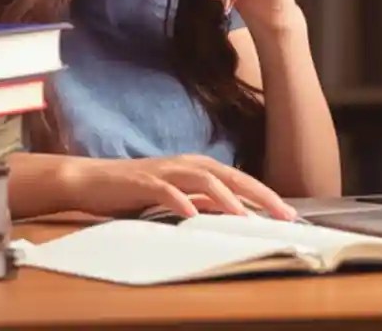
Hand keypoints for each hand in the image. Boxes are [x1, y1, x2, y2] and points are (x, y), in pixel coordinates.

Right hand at [62, 154, 297, 219]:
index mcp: (199, 167)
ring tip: (245, 216)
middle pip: (232, 176)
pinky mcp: (143, 182)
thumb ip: (205, 201)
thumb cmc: (137, 190)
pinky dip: (180, 200)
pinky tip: (192, 214)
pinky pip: (165, 190)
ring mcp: (166, 170)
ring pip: (204, 179)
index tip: (289, 213)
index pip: (241, 179)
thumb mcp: (179, 196)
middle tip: (283, 214)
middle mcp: (187, 164)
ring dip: (227, 198)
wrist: (93, 180)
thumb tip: (236, 212)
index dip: (266, 195)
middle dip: (260, 195)